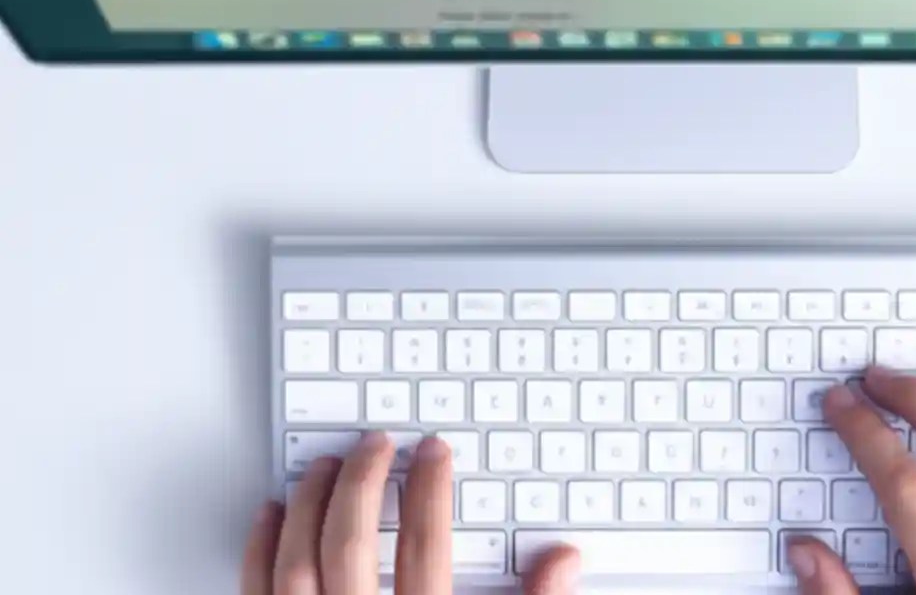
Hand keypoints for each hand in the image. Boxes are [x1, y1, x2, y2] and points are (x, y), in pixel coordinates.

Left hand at [240, 433, 579, 594]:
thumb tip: (562, 561)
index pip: (427, 548)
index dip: (432, 491)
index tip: (435, 454)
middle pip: (353, 545)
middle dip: (364, 483)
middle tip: (378, 446)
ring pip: (296, 564)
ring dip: (309, 507)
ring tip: (325, 469)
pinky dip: (259, 551)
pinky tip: (270, 520)